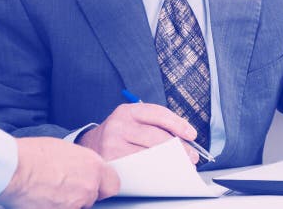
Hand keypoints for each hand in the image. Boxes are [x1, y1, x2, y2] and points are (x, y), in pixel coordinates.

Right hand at [0, 137, 119, 208]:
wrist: (14, 169)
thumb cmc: (32, 154)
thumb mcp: (64, 149)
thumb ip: (79, 163)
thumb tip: (79, 169)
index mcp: (92, 166)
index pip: (112, 184)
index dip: (102, 185)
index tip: (95, 185)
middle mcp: (88, 186)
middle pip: (93, 197)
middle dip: (81, 195)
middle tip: (63, 187)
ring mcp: (76, 204)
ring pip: (78, 206)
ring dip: (66, 203)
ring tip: (47, 191)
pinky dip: (54, 207)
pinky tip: (42, 199)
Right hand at [77, 103, 199, 163]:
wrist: (91, 145)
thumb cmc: (119, 133)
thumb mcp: (132, 120)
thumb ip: (154, 124)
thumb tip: (184, 139)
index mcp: (128, 111)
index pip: (157, 113)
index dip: (178, 123)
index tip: (191, 134)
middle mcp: (118, 124)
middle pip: (155, 135)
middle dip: (178, 147)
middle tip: (191, 156)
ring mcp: (112, 143)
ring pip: (148, 153)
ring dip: (169, 161)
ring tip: (181, 165)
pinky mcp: (110, 161)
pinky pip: (137, 167)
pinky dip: (154, 170)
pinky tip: (163, 172)